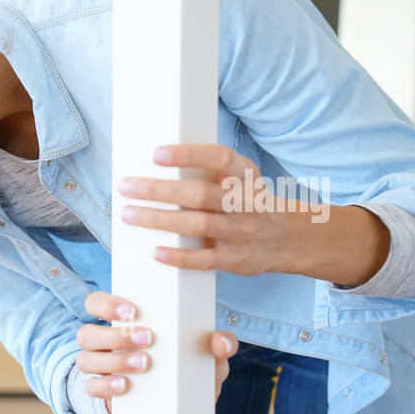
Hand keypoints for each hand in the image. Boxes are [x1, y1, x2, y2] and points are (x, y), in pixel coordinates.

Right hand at [78, 291, 237, 412]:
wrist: (179, 408)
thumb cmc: (187, 369)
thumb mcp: (206, 356)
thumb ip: (218, 345)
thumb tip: (220, 341)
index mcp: (121, 323)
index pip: (96, 303)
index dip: (105, 304)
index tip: (132, 310)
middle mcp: (104, 344)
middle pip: (87, 333)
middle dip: (115, 335)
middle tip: (148, 337)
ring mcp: (101, 368)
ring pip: (86, 359)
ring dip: (114, 360)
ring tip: (144, 363)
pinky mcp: (103, 392)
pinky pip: (91, 387)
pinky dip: (106, 385)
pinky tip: (126, 385)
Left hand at [116, 143, 305, 275]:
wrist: (288, 239)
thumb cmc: (250, 204)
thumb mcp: (241, 181)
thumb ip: (210, 173)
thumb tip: (157, 164)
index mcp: (245, 176)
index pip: (219, 158)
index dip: (188, 155)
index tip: (157, 154)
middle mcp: (245, 202)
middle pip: (198, 193)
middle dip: (159, 190)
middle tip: (126, 187)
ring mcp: (241, 231)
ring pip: (198, 224)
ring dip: (160, 219)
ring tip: (129, 214)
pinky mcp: (235, 259)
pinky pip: (205, 259)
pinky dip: (179, 257)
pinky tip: (156, 251)